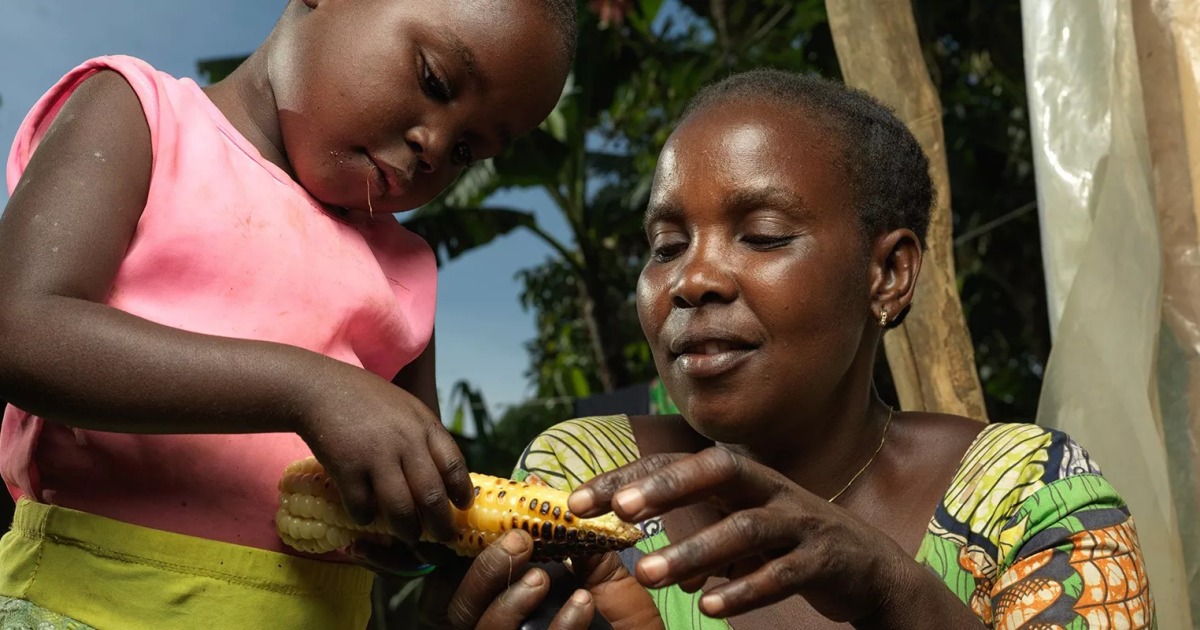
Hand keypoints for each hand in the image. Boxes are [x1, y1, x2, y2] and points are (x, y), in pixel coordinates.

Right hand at [296, 365, 473, 543]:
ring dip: (406, 530)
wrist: (320, 389)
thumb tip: (445, 476)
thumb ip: (425, 438)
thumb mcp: (407, 409)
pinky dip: (366, 518)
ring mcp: (376, 456)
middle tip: (442, 537)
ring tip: (408, 536)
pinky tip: (365, 516)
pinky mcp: (347, 469)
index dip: (461, 492)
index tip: (462, 507)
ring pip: (400, 509)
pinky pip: (363, 508)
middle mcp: (406, 442)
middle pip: (432, 495)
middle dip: (440, 525)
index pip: (455, 466)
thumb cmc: (367, 400)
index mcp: (425, 426)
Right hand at [437, 530, 662, 629]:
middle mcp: (500, 628)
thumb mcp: (598, 572)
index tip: (503, 520)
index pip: (465, 576)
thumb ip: (569, 538)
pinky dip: (560, 625)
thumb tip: (536, 485)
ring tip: (543, 577)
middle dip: (486, 569)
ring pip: (485, 629)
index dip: (471, 550)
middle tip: (519, 540)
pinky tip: (584, 602)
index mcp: (505, 600)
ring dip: (511, 599)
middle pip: (460, 606)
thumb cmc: (624, 619)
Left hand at [566, 448, 913, 622]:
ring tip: (648, 575)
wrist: (870, 569)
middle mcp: (771, 488)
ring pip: (746, 529)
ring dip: (695, 551)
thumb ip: (696, 533)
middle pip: (717, 471)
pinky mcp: (824, 559)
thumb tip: (637, 556)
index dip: (629, 477)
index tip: (580, 501)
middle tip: (620, 511)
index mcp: (743, 477)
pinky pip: (782, 572)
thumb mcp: (741, 528)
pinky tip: (708, 605)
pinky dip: (744, 589)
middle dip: (668, 486)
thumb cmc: (791, 545)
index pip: (677, 463)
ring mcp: (801, 522)